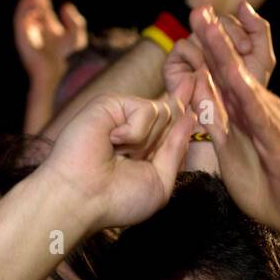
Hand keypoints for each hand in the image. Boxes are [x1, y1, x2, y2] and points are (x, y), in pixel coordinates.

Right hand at [14, 0, 86, 82]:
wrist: (57, 72)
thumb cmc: (67, 57)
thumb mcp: (77, 36)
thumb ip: (75, 21)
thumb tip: (65, 6)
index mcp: (48, 26)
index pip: (42, 7)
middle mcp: (36, 28)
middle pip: (32, 6)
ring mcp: (28, 33)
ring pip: (24, 12)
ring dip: (28, 1)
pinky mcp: (22, 39)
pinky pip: (20, 21)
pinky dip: (26, 13)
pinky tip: (35, 8)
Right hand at [43, 89, 196, 230]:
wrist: (82, 198)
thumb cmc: (117, 199)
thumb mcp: (160, 181)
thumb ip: (176, 149)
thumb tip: (190, 115)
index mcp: (147, 147)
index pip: (174, 120)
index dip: (186, 102)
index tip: (197, 80)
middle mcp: (136, 127)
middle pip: (174, 115)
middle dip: (163, 139)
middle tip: (131, 160)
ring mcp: (123, 114)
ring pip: (163, 112)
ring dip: (146, 142)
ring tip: (119, 156)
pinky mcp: (111, 103)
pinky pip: (146, 109)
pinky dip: (135, 132)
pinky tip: (113, 143)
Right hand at [164, 2, 275, 97]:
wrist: (227, 129)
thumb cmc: (246, 96)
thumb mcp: (261, 61)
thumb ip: (259, 30)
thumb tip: (243, 3)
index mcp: (226, 40)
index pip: (229, 22)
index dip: (239, 31)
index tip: (247, 50)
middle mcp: (206, 43)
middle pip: (214, 22)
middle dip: (229, 34)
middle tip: (242, 51)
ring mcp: (190, 53)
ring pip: (199, 32)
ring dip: (212, 46)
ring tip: (221, 65)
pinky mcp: (174, 65)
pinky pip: (183, 46)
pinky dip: (195, 56)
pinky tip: (204, 72)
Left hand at [190, 7, 279, 244]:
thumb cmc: (265, 185)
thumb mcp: (228, 150)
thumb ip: (215, 121)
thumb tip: (198, 90)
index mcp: (246, 110)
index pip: (224, 74)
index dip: (209, 47)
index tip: (193, 20)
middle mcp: (261, 108)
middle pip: (235, 69)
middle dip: (216, 39)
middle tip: (198, 9)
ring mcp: (272, 123)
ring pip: (245, 85)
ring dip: (228, 57)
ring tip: (212, 30)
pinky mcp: (279, 145)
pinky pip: (259, 118)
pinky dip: (246, 98)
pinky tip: (235, 80)